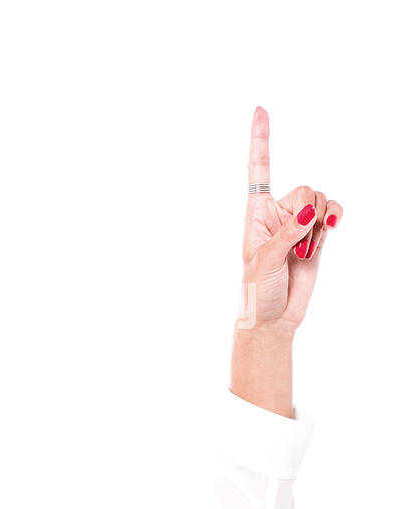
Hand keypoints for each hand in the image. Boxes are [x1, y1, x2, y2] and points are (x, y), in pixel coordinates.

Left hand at [237, 105, 341, 335]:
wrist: (273, 317)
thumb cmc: (257, 290)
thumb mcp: (263, 261)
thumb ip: (286, 233)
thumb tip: (307, 211)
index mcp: (255, 214)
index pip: (259, 170)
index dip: (261, 140)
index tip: (260, 110)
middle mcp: (277, 213)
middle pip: (305, 188)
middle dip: (307, 214)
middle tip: (296, 245)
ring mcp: (299, 222)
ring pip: (321, 201)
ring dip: (318, 227)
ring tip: (303, 253)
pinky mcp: (317, 234)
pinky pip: (334, 212)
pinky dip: (335, 217)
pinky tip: (332, 229)